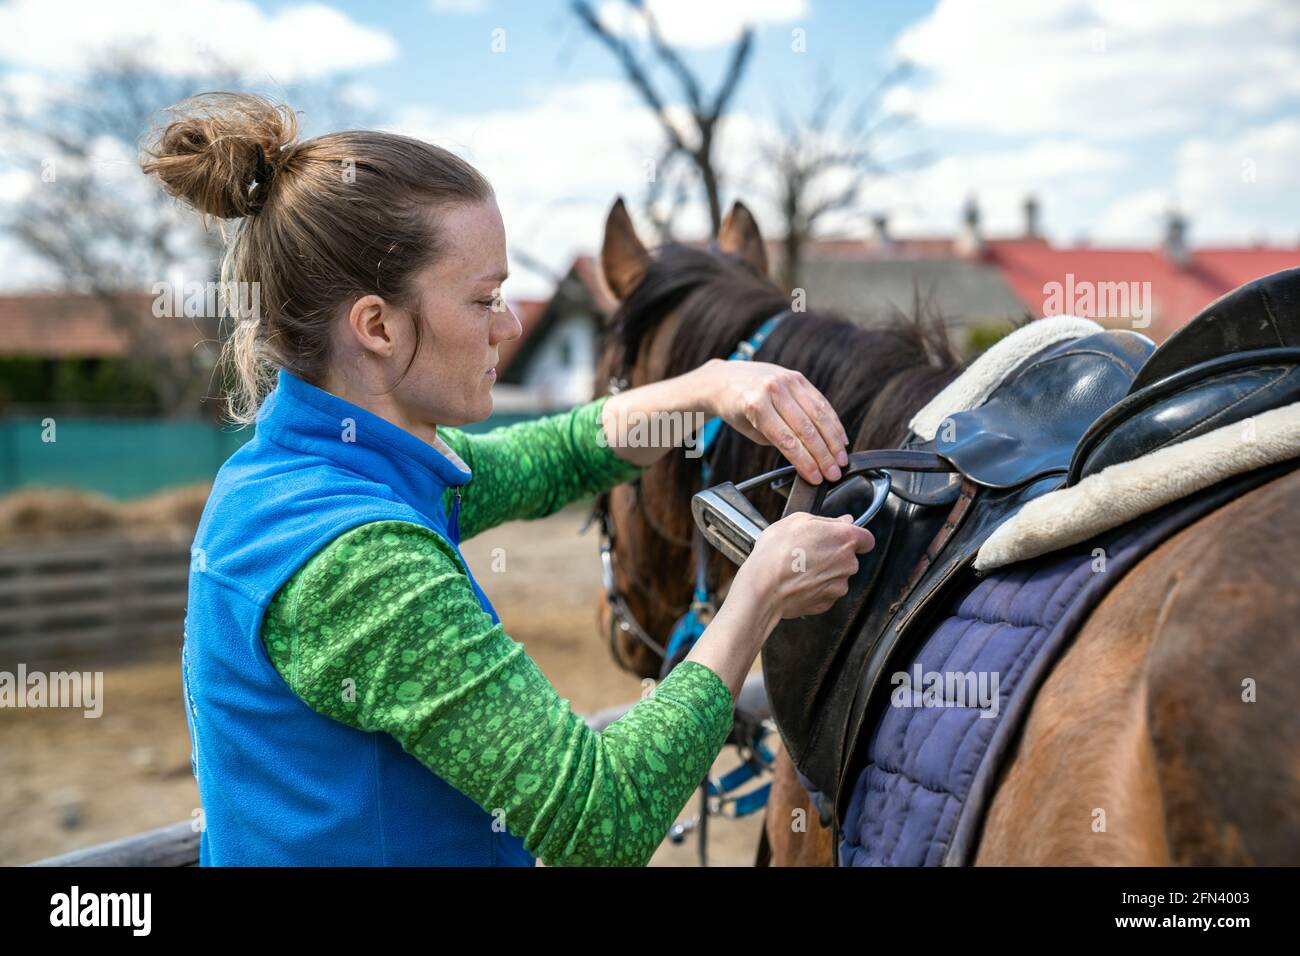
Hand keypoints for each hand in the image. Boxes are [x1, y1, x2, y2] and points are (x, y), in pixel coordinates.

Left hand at [701, 358, 849, 484]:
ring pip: (818, 415)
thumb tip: (807, 460)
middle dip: (823, 455)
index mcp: (756, 406)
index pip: (786, 440)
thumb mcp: (750, 430)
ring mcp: (787, 380)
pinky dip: (833, 422)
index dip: (805, 462)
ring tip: (841, 459)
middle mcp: (773, 390)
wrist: (726, 378)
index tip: (817, 478)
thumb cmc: (737, 409)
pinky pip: (820, 402)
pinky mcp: (798, 377)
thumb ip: (777, 441)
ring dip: (833, 440)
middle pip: (806, 428)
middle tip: (834, 473)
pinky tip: (840, 438)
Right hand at [733, 513, 874, 621]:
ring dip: (824, 572)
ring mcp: (839, 585)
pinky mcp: (827, 602)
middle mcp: (848, 563)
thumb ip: (828, 520)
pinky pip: (826, 592)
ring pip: (837, 576)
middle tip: (809, 550)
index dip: (854, 537)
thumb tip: (844, 520)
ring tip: (799, 567)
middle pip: (850, 558)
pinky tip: (798, 581)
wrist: (763, 586)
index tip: (840, 538)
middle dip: (834, 554)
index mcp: (844, 538)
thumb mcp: (798, 520)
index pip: (867, 539)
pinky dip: (815, 588)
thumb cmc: (777, 552)